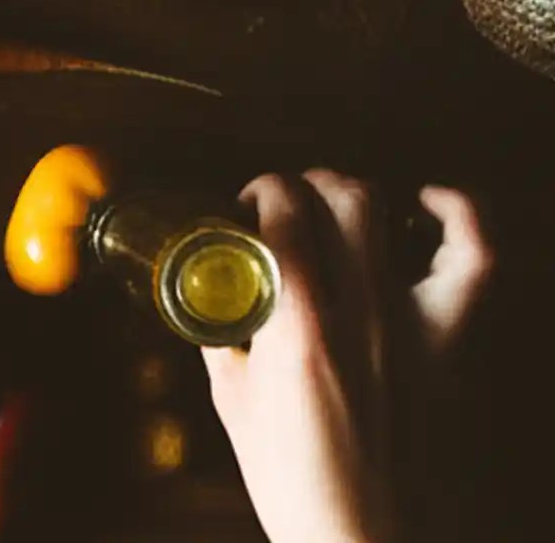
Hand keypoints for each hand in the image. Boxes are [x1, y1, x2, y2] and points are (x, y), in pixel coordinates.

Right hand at [202, 171, 492, 542]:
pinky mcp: (450, 344)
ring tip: (335, 204)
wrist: (364, 540)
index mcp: (300, 332)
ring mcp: (414, 326)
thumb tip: (213, 298)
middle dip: (301, 183)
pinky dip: (458, 213)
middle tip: (282, 207)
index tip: (247, 206)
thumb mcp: (236, 406)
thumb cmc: (296, 485)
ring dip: (354, 192)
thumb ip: (225, 340)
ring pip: (390, 212)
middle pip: (339, 198)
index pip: (284, 215)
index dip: (262, 191)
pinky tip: (427, 203)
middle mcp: (361, 316)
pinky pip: (477, 258)